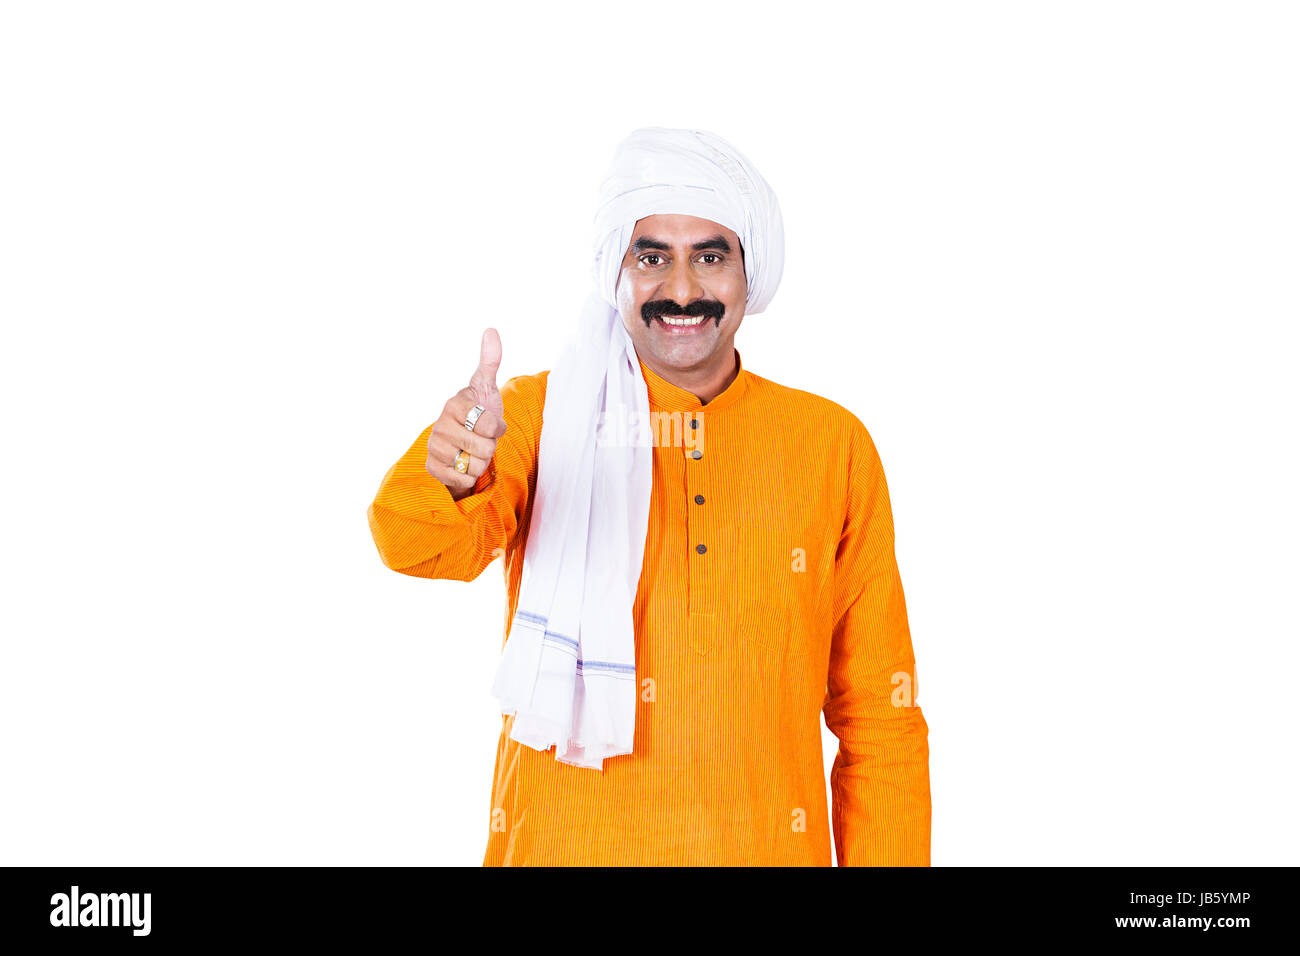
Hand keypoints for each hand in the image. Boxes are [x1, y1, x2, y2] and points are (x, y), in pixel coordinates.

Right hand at [426, 328, 506, 500]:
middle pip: (485, 448)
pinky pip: (463, 479)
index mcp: (454, 404)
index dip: (497, 429)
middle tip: (480, 440)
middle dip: (489, 448)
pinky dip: (468, 477)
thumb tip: (491, 330)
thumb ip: (490, 361)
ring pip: (475, 465)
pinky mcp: (431, 467)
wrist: (463, 444)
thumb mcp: (486, 388)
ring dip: (480, 463)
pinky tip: (461, 466)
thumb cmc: (478, 414)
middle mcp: (439, 424)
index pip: (490, 425)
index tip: (489, 424)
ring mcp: (433, 446)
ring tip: (472, 452)